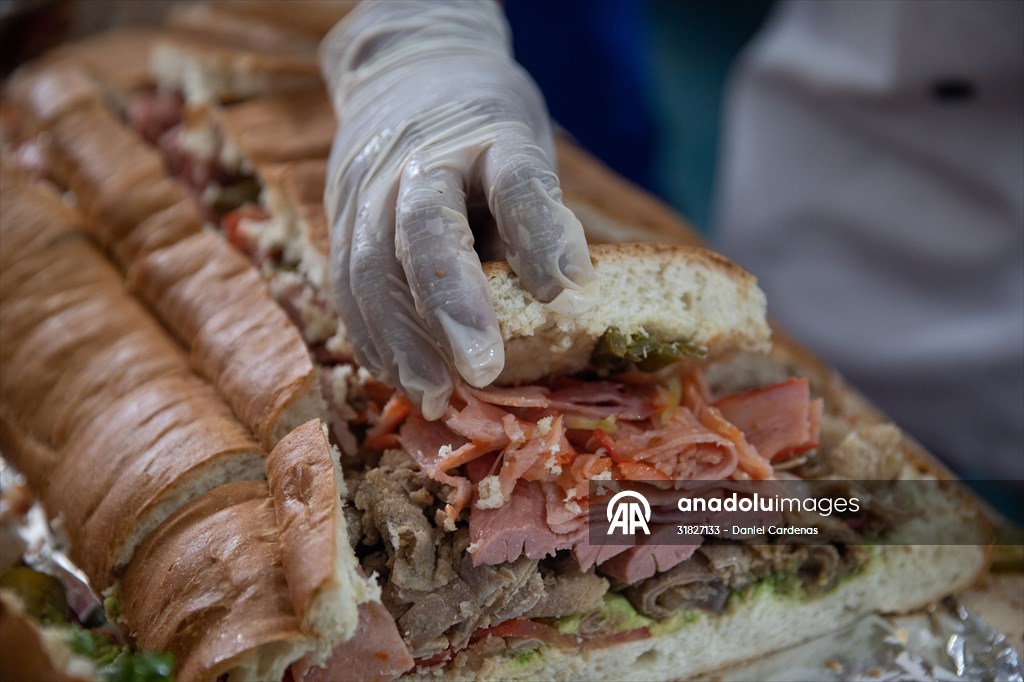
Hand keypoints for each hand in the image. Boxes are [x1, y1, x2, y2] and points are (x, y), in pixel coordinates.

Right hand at [320, 0, 595, 418]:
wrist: (408, 70)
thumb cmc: (486, 132)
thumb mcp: (526, 153)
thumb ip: (533, 223)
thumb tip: (564, 308)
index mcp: (486, 135)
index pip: (515, 182)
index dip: (541, 239)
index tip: (575, 298)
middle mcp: (417, 159)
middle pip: (422, 230)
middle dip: (451, 305)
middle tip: (482, 370)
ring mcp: (366, 187)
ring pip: (368, 267)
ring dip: (400, 340)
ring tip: (433, 395)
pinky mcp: (338, 218)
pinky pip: (346, 286)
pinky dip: (372, 338)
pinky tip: (398, 378)